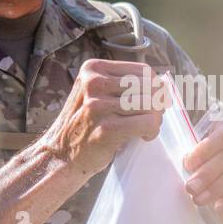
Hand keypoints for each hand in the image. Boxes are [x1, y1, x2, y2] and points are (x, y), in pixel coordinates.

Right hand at [39, 59, 164, 179]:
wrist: (61, 154)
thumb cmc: (85, 124)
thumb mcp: (94, 93)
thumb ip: (121, 84)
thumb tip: (162, 84)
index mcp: (93, 69)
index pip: (142, 70)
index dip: (155, 87)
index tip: (151, 103)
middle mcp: (94, 83)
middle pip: (150, 86)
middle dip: (157, 104)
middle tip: (151, 118)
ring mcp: (99, 106)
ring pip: (151, 104)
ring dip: (155, 119)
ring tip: (145, 129)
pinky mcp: (107, 128)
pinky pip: (147, 122)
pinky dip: (152, 130)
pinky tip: (143, 136)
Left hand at [182, 115, 222, 223]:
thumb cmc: (216, 172)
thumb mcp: (204, 160)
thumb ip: (198, 157)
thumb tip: (187, 163)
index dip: (205, 149)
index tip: (189, 165)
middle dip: (207, 173)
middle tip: (191, 188)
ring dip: (216, 188)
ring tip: (200, 199)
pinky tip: (220, 206)